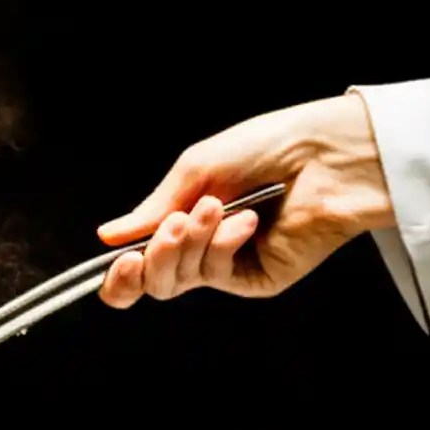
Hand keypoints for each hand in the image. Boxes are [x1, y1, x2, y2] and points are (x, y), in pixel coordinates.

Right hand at [97, 92, 395, 308]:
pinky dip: (222, 245)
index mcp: (184, 222)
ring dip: (187, 242)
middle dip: (154, 254)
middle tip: (171, 224)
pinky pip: (216, 274)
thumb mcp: (194, 171)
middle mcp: (202, 249)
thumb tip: (106, 236)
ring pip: (177, 281)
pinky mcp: (257, 279)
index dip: (121, 273)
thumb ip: (152, 210)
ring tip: (214, 208)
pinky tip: (248, 220)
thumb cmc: (265, 148)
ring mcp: (229, 266)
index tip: (117, 257)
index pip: (140, 264)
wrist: (323, 154)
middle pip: (153, 282)